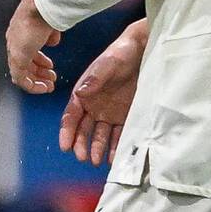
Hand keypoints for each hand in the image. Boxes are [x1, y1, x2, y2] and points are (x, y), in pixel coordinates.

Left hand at [5, 0, 61, 92]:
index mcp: (20, 30)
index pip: (26, 51)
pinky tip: (43, 87)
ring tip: (49, 85)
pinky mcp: (18, 59)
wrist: (42, 5)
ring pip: (22, 73)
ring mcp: (14, 50)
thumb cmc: (48, 8)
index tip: (50, 67)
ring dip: (37, 81)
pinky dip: (33, 86)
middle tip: (51, 78)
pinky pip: (21, 79)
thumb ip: (50, 33)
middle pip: (24, 64)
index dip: (39, 61)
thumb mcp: (51, 23)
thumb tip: (52, 41)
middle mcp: (14, 41)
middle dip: (39, 73)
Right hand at [59, 18, 146, 165]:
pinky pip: (118, 134)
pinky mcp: (124, 115)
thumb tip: (82, 92)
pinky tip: (114, 157)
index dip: (67, 132)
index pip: (71, 116)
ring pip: (99, 135)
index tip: (65, 146)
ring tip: (97, 161)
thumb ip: (95, 77)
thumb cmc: (121, 52)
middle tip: (82, 157)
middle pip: (83, 129)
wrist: (144, 50)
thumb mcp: (108, 63)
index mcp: (84, 93)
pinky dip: (115, 146)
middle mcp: (94, 106)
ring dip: (97, 148)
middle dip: (81, 144)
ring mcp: (109, 112)